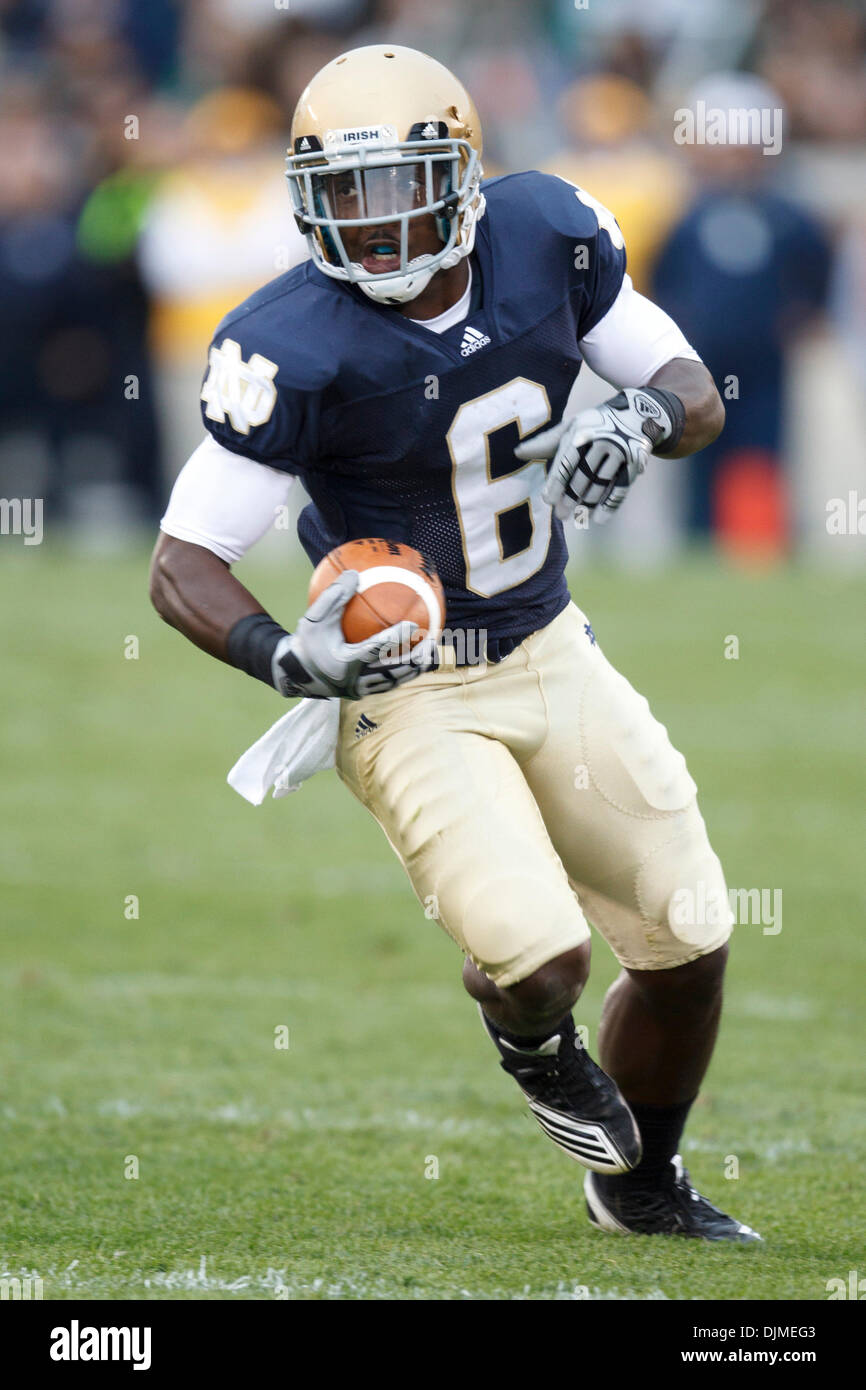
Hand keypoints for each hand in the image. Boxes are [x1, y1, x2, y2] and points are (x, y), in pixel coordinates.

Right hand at [271, 569, 437, 698]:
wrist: (295, 672)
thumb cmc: (307, 641)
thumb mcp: (315, 617)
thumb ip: (334, 596)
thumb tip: (354, 573)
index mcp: (344, 663)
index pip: (375, 650)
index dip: (395, 638)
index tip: (413, 624)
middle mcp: (355, 681)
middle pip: (393, 671)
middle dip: (415, 658)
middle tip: (431, 641)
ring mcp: (360, 690)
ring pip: (394, 681)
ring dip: (414, 669)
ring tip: (430, 653)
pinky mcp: (362, 694)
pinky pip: (389, 684)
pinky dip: (404, 673)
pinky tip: (416, 660)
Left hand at [515, 387, 681, 523]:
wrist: (638, 412)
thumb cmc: (595, 423)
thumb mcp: (572, 426)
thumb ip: (547, 442)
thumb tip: (517, 453)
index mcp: (583, 430)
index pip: (567, 461)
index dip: (557, 483)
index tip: (548, 501)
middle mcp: (603, 438)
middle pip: (584, 475)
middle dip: (571, 497)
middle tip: (561, 515)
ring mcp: (622, 450)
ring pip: (602, 482)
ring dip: (588, 503)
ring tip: (578, 517)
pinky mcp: (637, 461)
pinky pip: (622, 487)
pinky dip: (610, 504)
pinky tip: (599, 518)